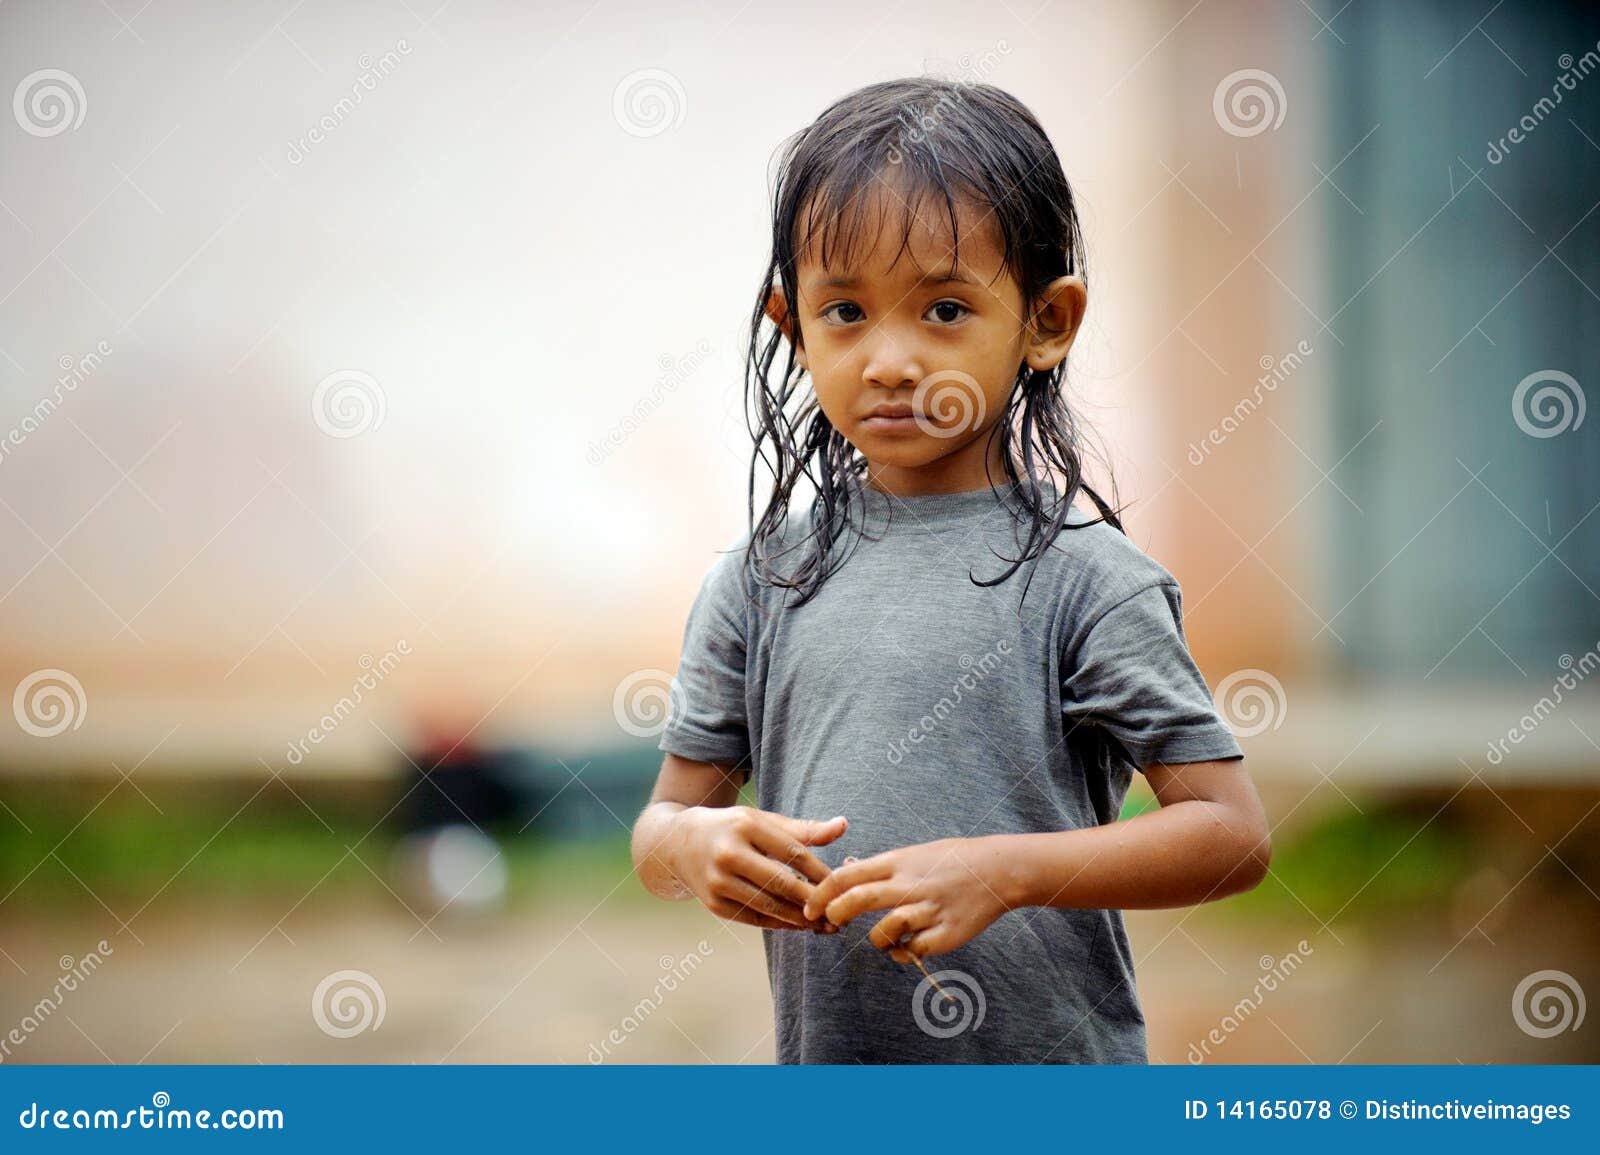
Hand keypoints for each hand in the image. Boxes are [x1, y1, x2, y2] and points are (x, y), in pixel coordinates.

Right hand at [670, 806, 847, 932]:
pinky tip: (799, 925)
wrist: (677, 844)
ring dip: (800, 918)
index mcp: (745, 826)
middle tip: (839, 911)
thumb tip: (843, 825)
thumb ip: (803, 829)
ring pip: (769, 905)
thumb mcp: (762, 821)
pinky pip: (754, 918)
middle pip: (782, 882)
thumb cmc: (732, 829)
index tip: (842, 883)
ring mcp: (718, 881)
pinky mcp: (714, 904)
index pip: (793, 852)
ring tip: (824, 924)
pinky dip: (780, 924)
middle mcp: (728, 853)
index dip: (820, 871)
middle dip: (814, 900)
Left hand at [803, 838, 1010, 961]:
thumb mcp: (912, 854)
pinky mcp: (945, 934)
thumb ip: (881, 868)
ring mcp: (928, 910)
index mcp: (898, 862)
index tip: (811, 908)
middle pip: (859, 900)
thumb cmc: (949, 861)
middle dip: (836, 914)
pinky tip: (906, 947)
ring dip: (876, 940)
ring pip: (884, 931)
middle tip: (829, 923)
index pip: (848, 876)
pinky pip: (913, 951)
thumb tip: (846, 873)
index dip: (823, 894)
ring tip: (884, 938)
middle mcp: (910, 885)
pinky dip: (903, 953)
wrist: (996, 870)